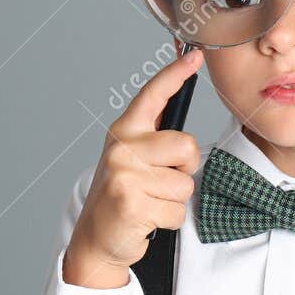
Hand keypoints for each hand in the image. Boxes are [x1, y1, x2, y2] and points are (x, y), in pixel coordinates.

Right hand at [63, 48, 203, 287]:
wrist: (97, 238)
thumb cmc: (123, 195)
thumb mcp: (132, 157)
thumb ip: (154, 135)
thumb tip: (181, 104)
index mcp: (125, 130)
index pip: (154, 95)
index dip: (176, 73)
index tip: (196, 55)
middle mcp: (122, 147)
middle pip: (186, 146)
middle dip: (186, 169)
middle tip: (162, 181)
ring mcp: (124, 174)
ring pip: (185, 184)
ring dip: (175, 200)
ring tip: (151, 202)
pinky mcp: (131, 202)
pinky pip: (176, 210)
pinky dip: (169, 220)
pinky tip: (147, 218)